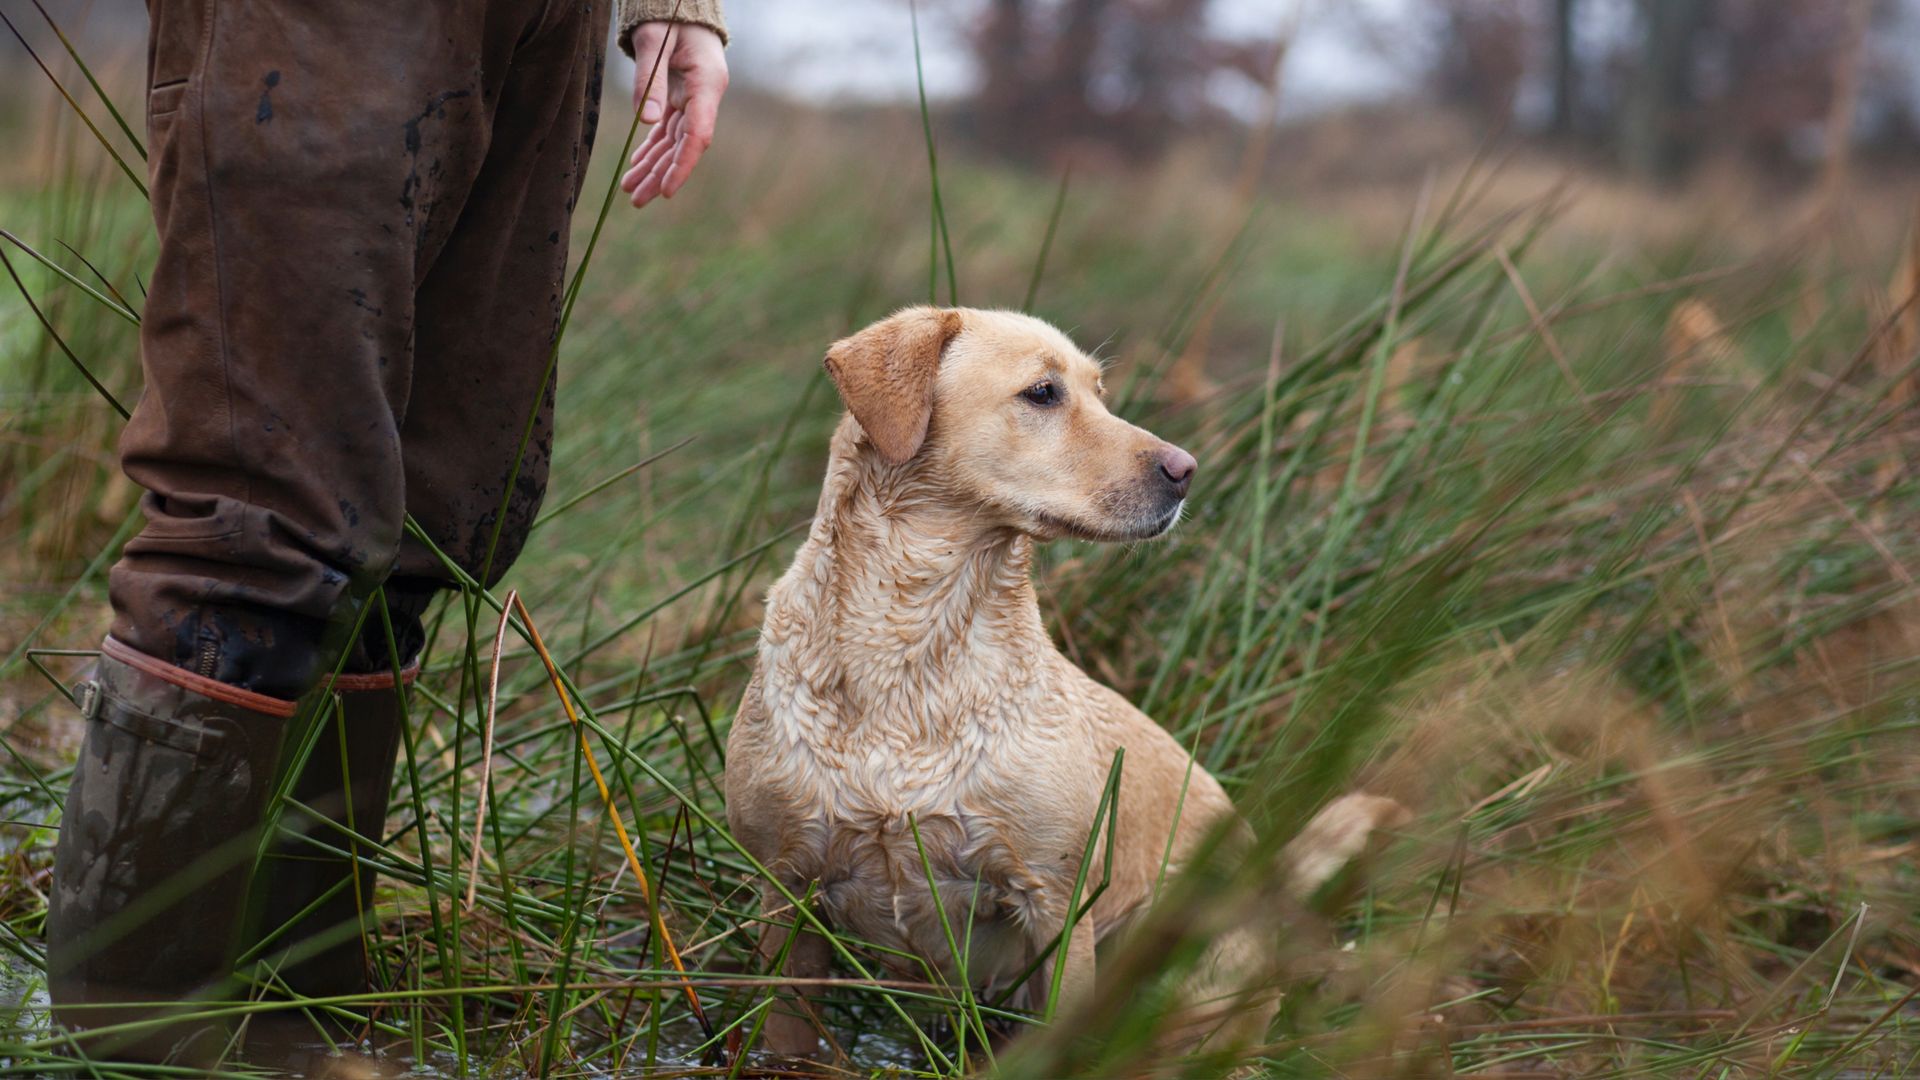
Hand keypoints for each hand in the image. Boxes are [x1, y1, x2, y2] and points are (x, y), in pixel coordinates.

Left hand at [622, 23, 727, 207]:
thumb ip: (650, 79)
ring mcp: (693, 99)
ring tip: (630, 190)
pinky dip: (651, 149)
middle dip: (661, 174)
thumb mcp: (654, 41)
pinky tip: (636, 168)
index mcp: (707, 84)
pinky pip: (666, 131)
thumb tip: (647, 122)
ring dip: (653, 167)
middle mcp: (704, 97)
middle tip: (636, 199)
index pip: (698, 135)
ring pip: (673, 142)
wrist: (678, 2)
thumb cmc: (668, 16)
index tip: (667, 190)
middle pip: (684, 146)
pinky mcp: (680, 97)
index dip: (682, 166)